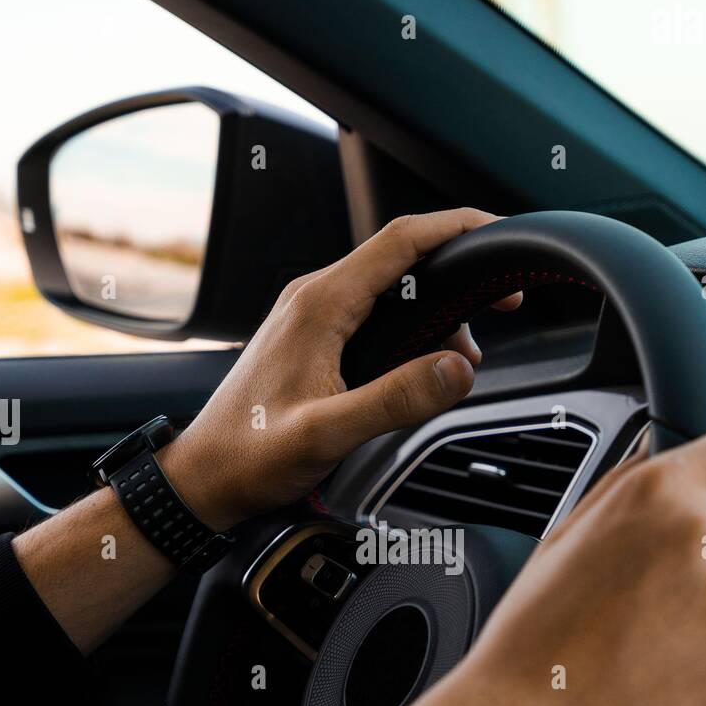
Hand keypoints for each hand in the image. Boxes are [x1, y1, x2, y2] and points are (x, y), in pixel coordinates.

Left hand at [161, 208, 520, 530]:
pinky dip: (411, 335)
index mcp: (319, 305)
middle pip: (403, 260)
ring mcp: (313, 317)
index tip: (500, 235)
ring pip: (392, 293)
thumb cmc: (248, 456)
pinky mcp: (314, 340)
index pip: (401, 240)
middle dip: (459, 278)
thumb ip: (395, 400)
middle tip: (503, 307)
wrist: (202, 478)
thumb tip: (457, 369)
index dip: (459, 228)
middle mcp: (315, 299)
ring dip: (437, 316)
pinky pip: (375, 317)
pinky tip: (422, 373)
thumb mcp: (327, 433)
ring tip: (461, 363)